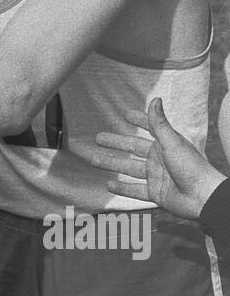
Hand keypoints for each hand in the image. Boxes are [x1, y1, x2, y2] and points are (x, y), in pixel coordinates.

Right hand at [92, 97, 224, 220]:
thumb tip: (155, 99)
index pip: (149, 128)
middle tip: (98, 138)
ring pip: (128, 168)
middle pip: (132, 149)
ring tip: (94, 159)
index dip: (138, 120)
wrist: (203, 196)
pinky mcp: (155, 193)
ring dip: (111, 163)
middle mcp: (159, 158)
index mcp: (165, 143)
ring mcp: (156, 176)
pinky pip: (135, 190)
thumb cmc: (191, 167)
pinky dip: (122, 188)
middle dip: (115, 143)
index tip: (126, 115)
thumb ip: (160, 123)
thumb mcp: (172, 142)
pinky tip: (109, 185)